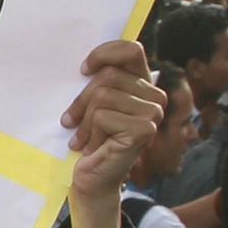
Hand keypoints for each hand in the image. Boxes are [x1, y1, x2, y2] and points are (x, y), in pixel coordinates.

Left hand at [61, 38, 164, 200]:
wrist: (92, 178)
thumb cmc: (88, 138)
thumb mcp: (90, 104)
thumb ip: (97, 81)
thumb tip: (83, 64)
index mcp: (143, 83)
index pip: (130, 50)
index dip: (103, 54)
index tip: (83, 71)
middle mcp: (155, 96)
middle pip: (107, 76)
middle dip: (81, 101)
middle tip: (72, 121)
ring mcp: (153, 113)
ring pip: (102, 96)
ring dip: (84, 120)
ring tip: (83, 137)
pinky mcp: (144, 129)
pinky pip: (102, 116)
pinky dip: (89, 133)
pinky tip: (93, 147)